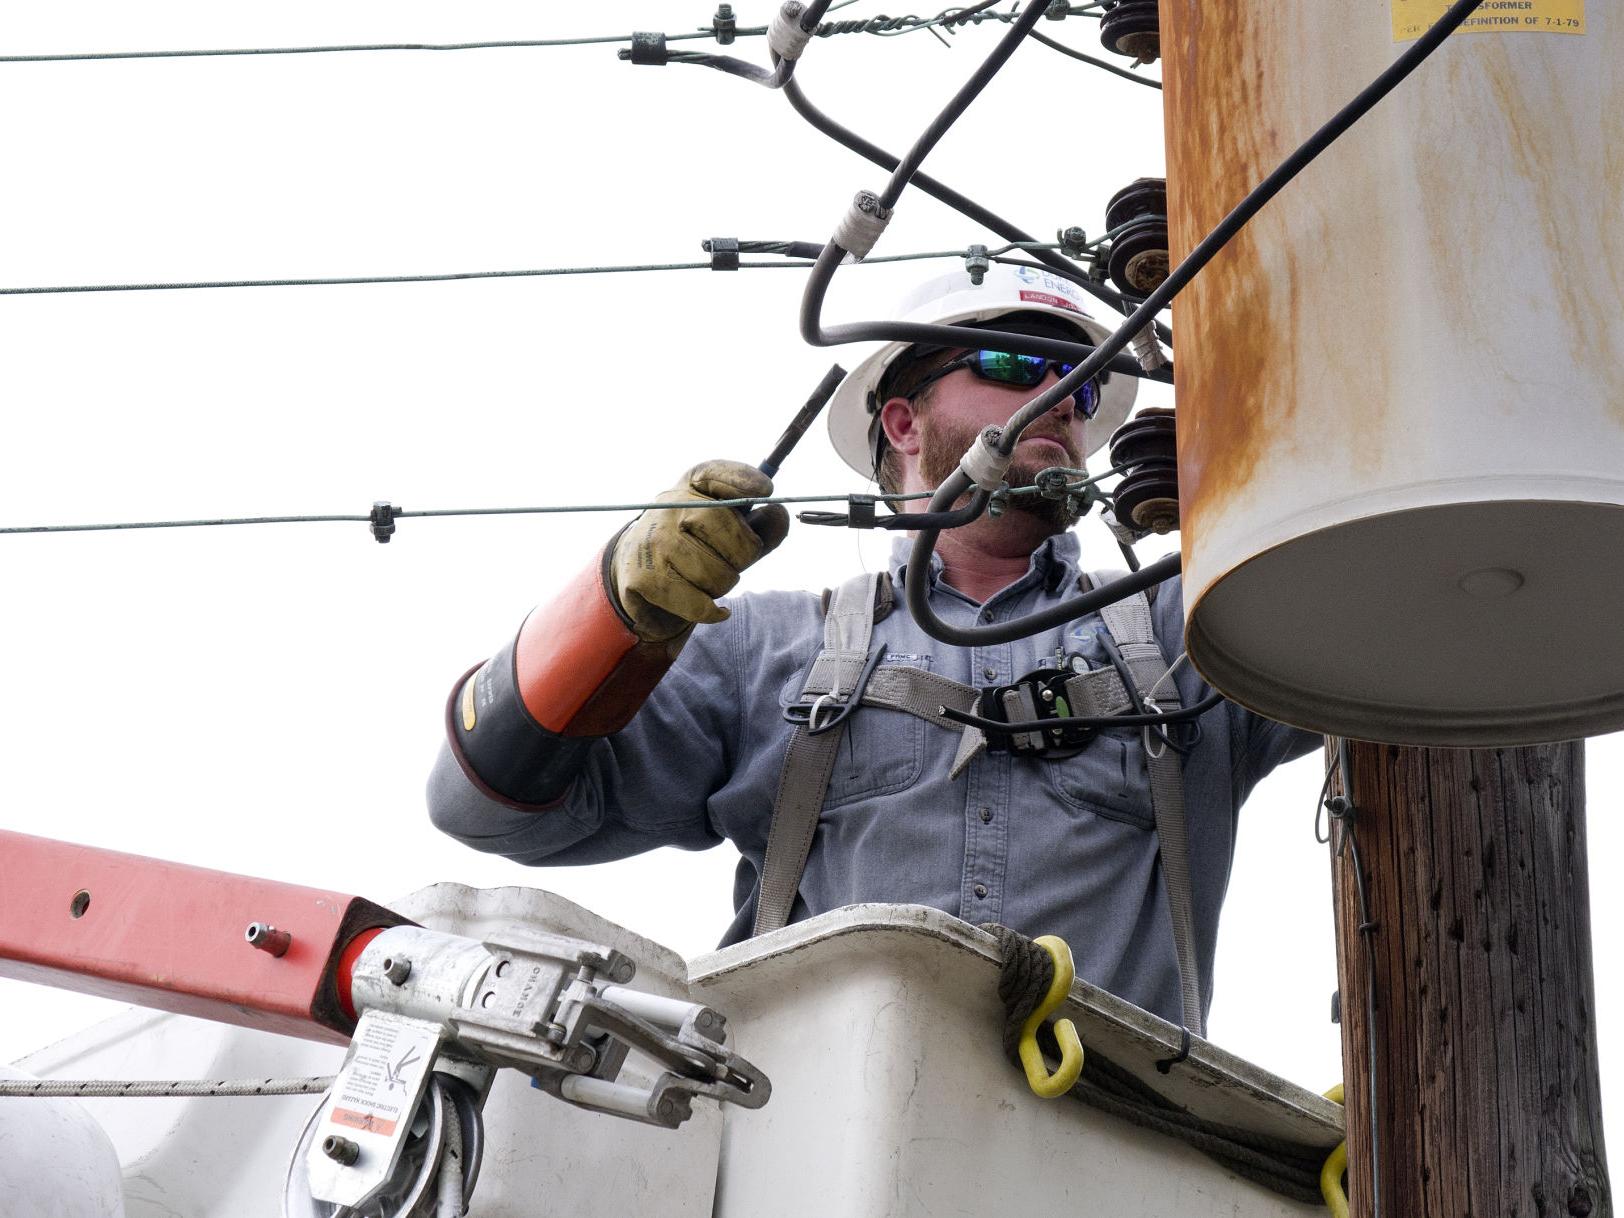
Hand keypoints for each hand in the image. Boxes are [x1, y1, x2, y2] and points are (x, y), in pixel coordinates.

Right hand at [610, 461, 790, 642]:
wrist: (638, 573)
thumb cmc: (697, 547)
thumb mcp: (729, 530)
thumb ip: (760, 526)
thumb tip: (779, 515)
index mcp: (689, 486)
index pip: (712, 472)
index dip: (742, 479)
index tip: (766, 490)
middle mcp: (668, 507)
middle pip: (727, 528)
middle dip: (744, 555)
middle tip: (735, 562)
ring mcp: (654, 542)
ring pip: (717, 573)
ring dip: (724, 585)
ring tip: (712, 580)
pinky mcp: (645, 578)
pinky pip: (699, 603)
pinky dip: (713, 611)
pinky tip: (715, 608)